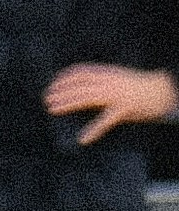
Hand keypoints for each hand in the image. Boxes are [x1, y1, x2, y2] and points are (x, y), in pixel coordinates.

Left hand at [52, 63, 178, 136]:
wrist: (164, 91)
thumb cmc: (139, 87)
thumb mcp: (119, 79)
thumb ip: (101, 83)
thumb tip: (80, 90)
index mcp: (109, 73)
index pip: (81, 72)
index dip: (64, 77)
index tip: (52, 83)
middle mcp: (111, 82)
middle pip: (80, 85)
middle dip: (61, 91)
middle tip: (46, 98)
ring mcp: (117, 95)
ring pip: (87, 98)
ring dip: (68, 103)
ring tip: (52, 109)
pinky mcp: (125, 109)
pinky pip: (106, 120)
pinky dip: (93, 130)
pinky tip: (82, 139)